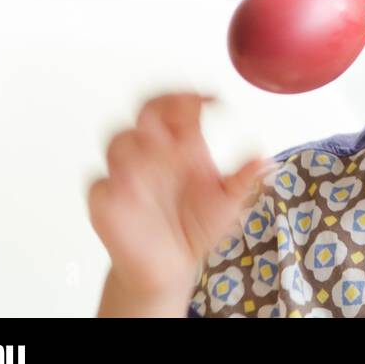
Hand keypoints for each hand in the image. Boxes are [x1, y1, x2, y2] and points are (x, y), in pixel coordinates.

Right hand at [87, 92, 273, 299]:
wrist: (171, 267)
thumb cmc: (196, 227)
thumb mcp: (228, 204)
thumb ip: (243, 180)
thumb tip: (264, 159)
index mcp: (183, 144)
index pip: (179, 106)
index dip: (190, 96)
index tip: (212, 99)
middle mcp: (153, 153)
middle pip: (145, 112)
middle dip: (160, 106)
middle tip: (182, 114)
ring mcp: (127, 175)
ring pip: (119, 141)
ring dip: (140, 144)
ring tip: (163, 156)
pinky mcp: (107, 201)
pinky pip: (100, 183)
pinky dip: (114, 182)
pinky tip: (133, 188)